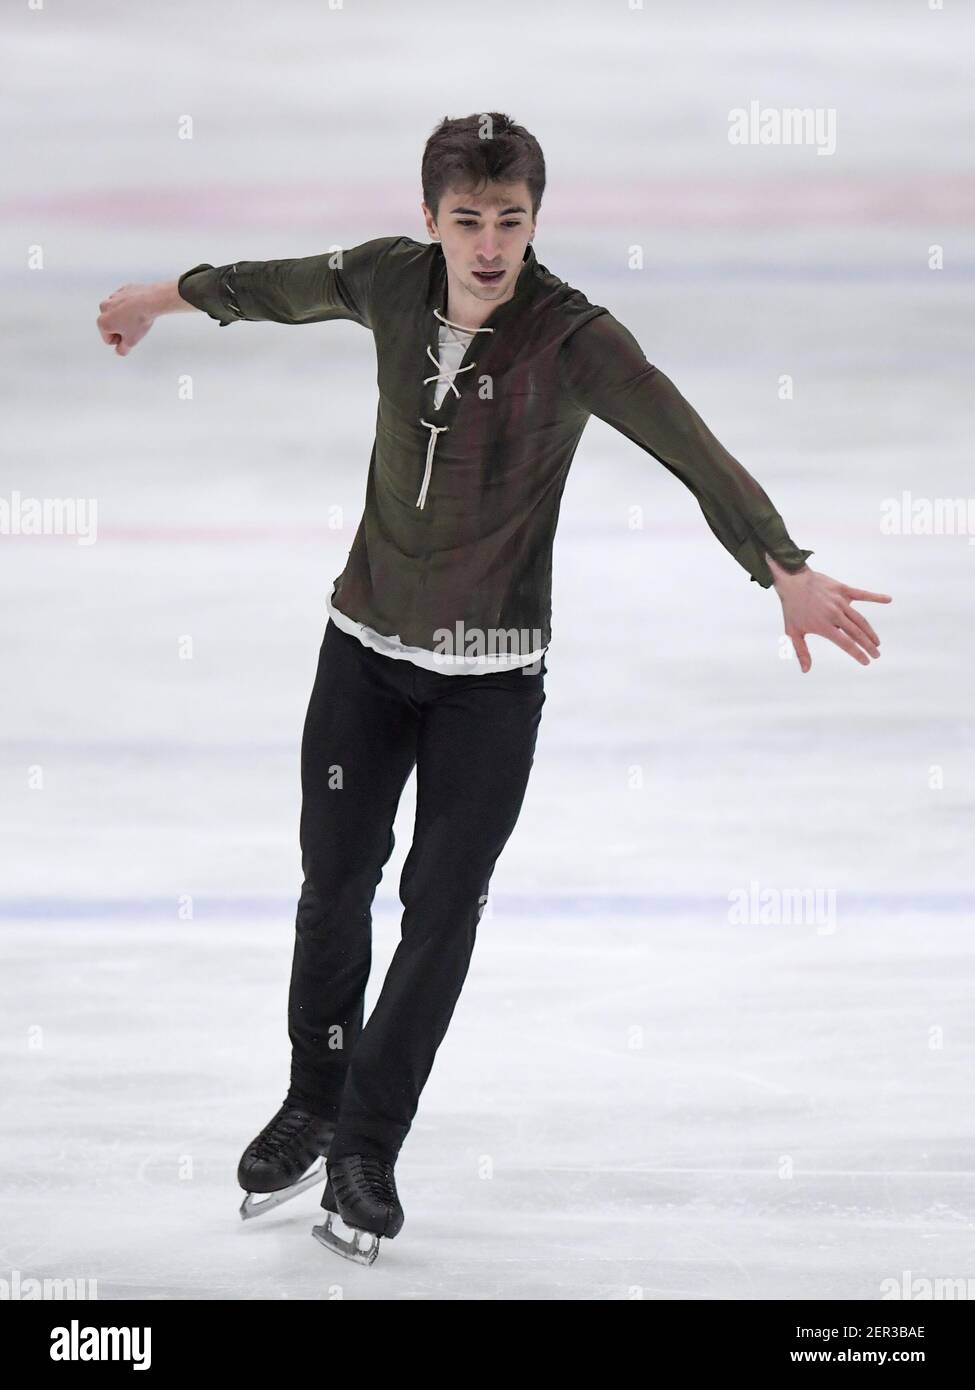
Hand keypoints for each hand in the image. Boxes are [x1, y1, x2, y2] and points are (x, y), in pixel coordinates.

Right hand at [96, 283, 156, 356]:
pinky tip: (140, 308)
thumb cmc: (139, 320)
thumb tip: (119, 350)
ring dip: (125, 317)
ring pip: (118, 313)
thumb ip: (122, 350)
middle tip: (135, 327)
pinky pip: (125, 302)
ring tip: (138, 317)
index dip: (121, 341)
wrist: (151, 300)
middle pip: (112, 325)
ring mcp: (112, 297)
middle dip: (121, 328)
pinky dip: (131, 306)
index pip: (108, 340)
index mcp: (102, 322)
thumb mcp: (131, 342)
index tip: (130, 335)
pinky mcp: (122, 290)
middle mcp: (104, 308)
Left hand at [766, 555, 891, 672]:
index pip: (846, 643)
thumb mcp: (793, 632)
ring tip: (877, 642)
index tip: (866, 661)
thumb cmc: (792, 608)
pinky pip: (862, 594)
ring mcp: (840, 601)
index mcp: (824, 626)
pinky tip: (888, 599)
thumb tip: (806, 670)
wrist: (792, 581)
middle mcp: (834, 614)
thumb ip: (801, 652)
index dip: (858, 653)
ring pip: (860, 619)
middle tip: (876, 655)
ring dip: (870, 632)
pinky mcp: (843, 589)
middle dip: (868, 646)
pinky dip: (876, 597)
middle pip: (857, 633)